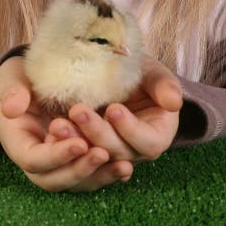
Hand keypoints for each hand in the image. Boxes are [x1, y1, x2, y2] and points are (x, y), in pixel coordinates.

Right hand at [0, 56, 130, 191]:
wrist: (22, 86)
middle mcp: (38, 161)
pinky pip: (90, 174)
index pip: (34, 160)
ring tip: (123, 165)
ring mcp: (57, 164)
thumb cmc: (15, 83)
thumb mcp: (10, 81)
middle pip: (56, 179)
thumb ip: (12, 93)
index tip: (79, 143)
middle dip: (81, 169)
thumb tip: (12, 108)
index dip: (57, 156)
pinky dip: (107, 173)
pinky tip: (127, 166)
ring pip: (77, 182)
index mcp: (18, 144)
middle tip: (102, 153)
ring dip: (99, 176)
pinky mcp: (74, 160)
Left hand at [47, 56, 181, 166]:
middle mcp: (134, 149)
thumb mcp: (152, 72)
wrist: (113, 72)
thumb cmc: (138, 71)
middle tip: (78, 111)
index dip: (131, 129)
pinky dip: (64, 144)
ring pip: (94, 154)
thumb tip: (174, 103)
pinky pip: (76, 152)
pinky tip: (51, 133)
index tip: (113, 109)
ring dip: (76, 140)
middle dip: (97, 132)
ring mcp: (110, 150)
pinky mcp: (88, 147)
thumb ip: (164, 85)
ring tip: (59, 124)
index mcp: (157, 135)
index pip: (148, 142)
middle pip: (118, 151)